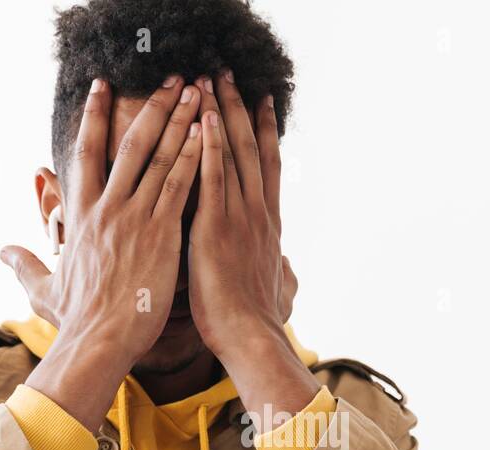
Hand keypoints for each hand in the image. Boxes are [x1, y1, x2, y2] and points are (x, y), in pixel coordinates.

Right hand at [0, 76, 202, 431]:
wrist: (98, 340)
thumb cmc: (74, 321)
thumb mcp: (41, 289)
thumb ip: (24, 264)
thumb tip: (2, 251)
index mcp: (81, 216)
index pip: (87, 154)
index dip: (95, 117)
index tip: (103, 88)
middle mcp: (107, 208)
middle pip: (128, 144)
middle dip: (151, 107)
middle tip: (170, 79)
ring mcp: (134, 218)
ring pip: (158, 157)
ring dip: (179, 122)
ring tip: (196, 94)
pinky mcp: (160, 233)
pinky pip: (178, 186)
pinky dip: (192, 156)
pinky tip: (205, 134)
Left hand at [189, 72, 317, 418]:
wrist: (250, 337)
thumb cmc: (259, 321)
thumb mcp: (278, 291)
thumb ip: (281, 271)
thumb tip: (288, 268)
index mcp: (269, 223)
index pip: (269, 165)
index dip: (265, 130)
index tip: (261, 100)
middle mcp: (257, 212)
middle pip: (250, 147)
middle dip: (238, 107)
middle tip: (227, 72)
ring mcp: (238, 217)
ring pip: (231, 153)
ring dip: (220, 113)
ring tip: (210, 80)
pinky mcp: (215, 228)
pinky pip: (212, 178)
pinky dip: (208, 146)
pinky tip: (201, 118)